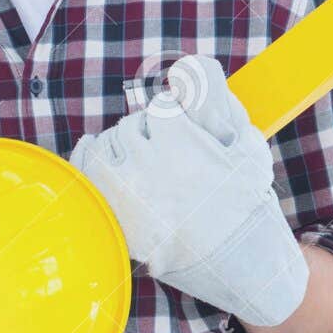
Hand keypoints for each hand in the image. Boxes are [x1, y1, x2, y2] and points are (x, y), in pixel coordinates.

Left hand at [69, 54, 307, 324]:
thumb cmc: (243, 205)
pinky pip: (85, 168)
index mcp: (178, 140)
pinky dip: (88, 155)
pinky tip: (97, 153)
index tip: (179, 132)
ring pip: (109, 144)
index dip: (171, 117)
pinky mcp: (111, 212)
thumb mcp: (248, 149)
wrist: (234, 261)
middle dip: (147, 134)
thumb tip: (196, 70)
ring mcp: (123, 188)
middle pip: (132, 125)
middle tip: (164, 154)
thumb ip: (225, 105)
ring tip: (143, 164)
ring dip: (123, 147)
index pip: (160, 109)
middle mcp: (145, 161)